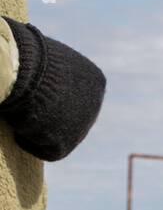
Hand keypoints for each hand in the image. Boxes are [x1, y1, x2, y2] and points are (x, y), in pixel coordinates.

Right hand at [0, 17, 106, 160]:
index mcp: (95, 80)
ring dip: (38, 129)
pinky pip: (47, 151)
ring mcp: (84, 124)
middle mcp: (96, 103)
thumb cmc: (26, 58)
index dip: (50, 98)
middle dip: (47, 117)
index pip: (74, 97)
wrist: (21, 71)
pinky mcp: (68, 142)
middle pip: (69, 117)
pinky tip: (19, 130)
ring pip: (57, 134)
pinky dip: (30, 143)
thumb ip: (56, 73)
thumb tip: (43, 73)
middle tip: (24, 109)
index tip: (32, 92)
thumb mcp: (49, 60)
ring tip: (20, 115)